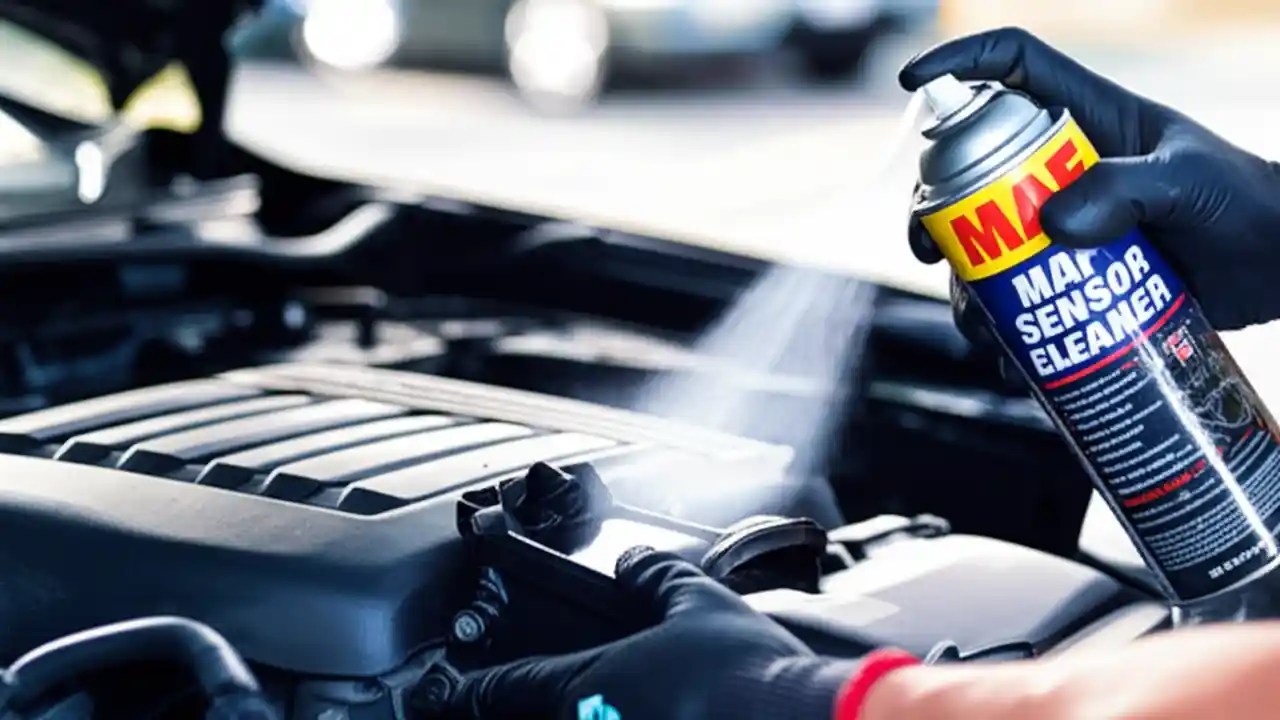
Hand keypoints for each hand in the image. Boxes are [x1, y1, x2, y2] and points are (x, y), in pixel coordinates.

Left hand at [446, 548, 860, 719]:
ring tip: (607, 702)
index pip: (504, 689)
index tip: (442, 693)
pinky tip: (660, 712)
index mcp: (588, 687)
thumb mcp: (698, 603)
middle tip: (505, 696)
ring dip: (583, 714)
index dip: (467, 690)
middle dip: (521, 707)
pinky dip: (623, 719)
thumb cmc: (749, 674)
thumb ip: (655, 577)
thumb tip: (634, 561)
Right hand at [900, 27, 1279, 339]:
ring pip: (982, 251)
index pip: (1013, 66)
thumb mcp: (1191, 183)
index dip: (959, 63)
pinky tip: (1015, 363)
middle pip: (969, 173)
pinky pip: (1016, 302)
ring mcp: (1064, 226)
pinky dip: (1003, 334)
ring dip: (966, 291)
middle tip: (932, 251)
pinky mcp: (1071, 279)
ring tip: (983, 330)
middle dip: (936, 213)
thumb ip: (1127, 190)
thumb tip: (1053, 225)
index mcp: (1088, 119)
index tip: (915, 84)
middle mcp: (1062, 169)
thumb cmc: (1251, 205)